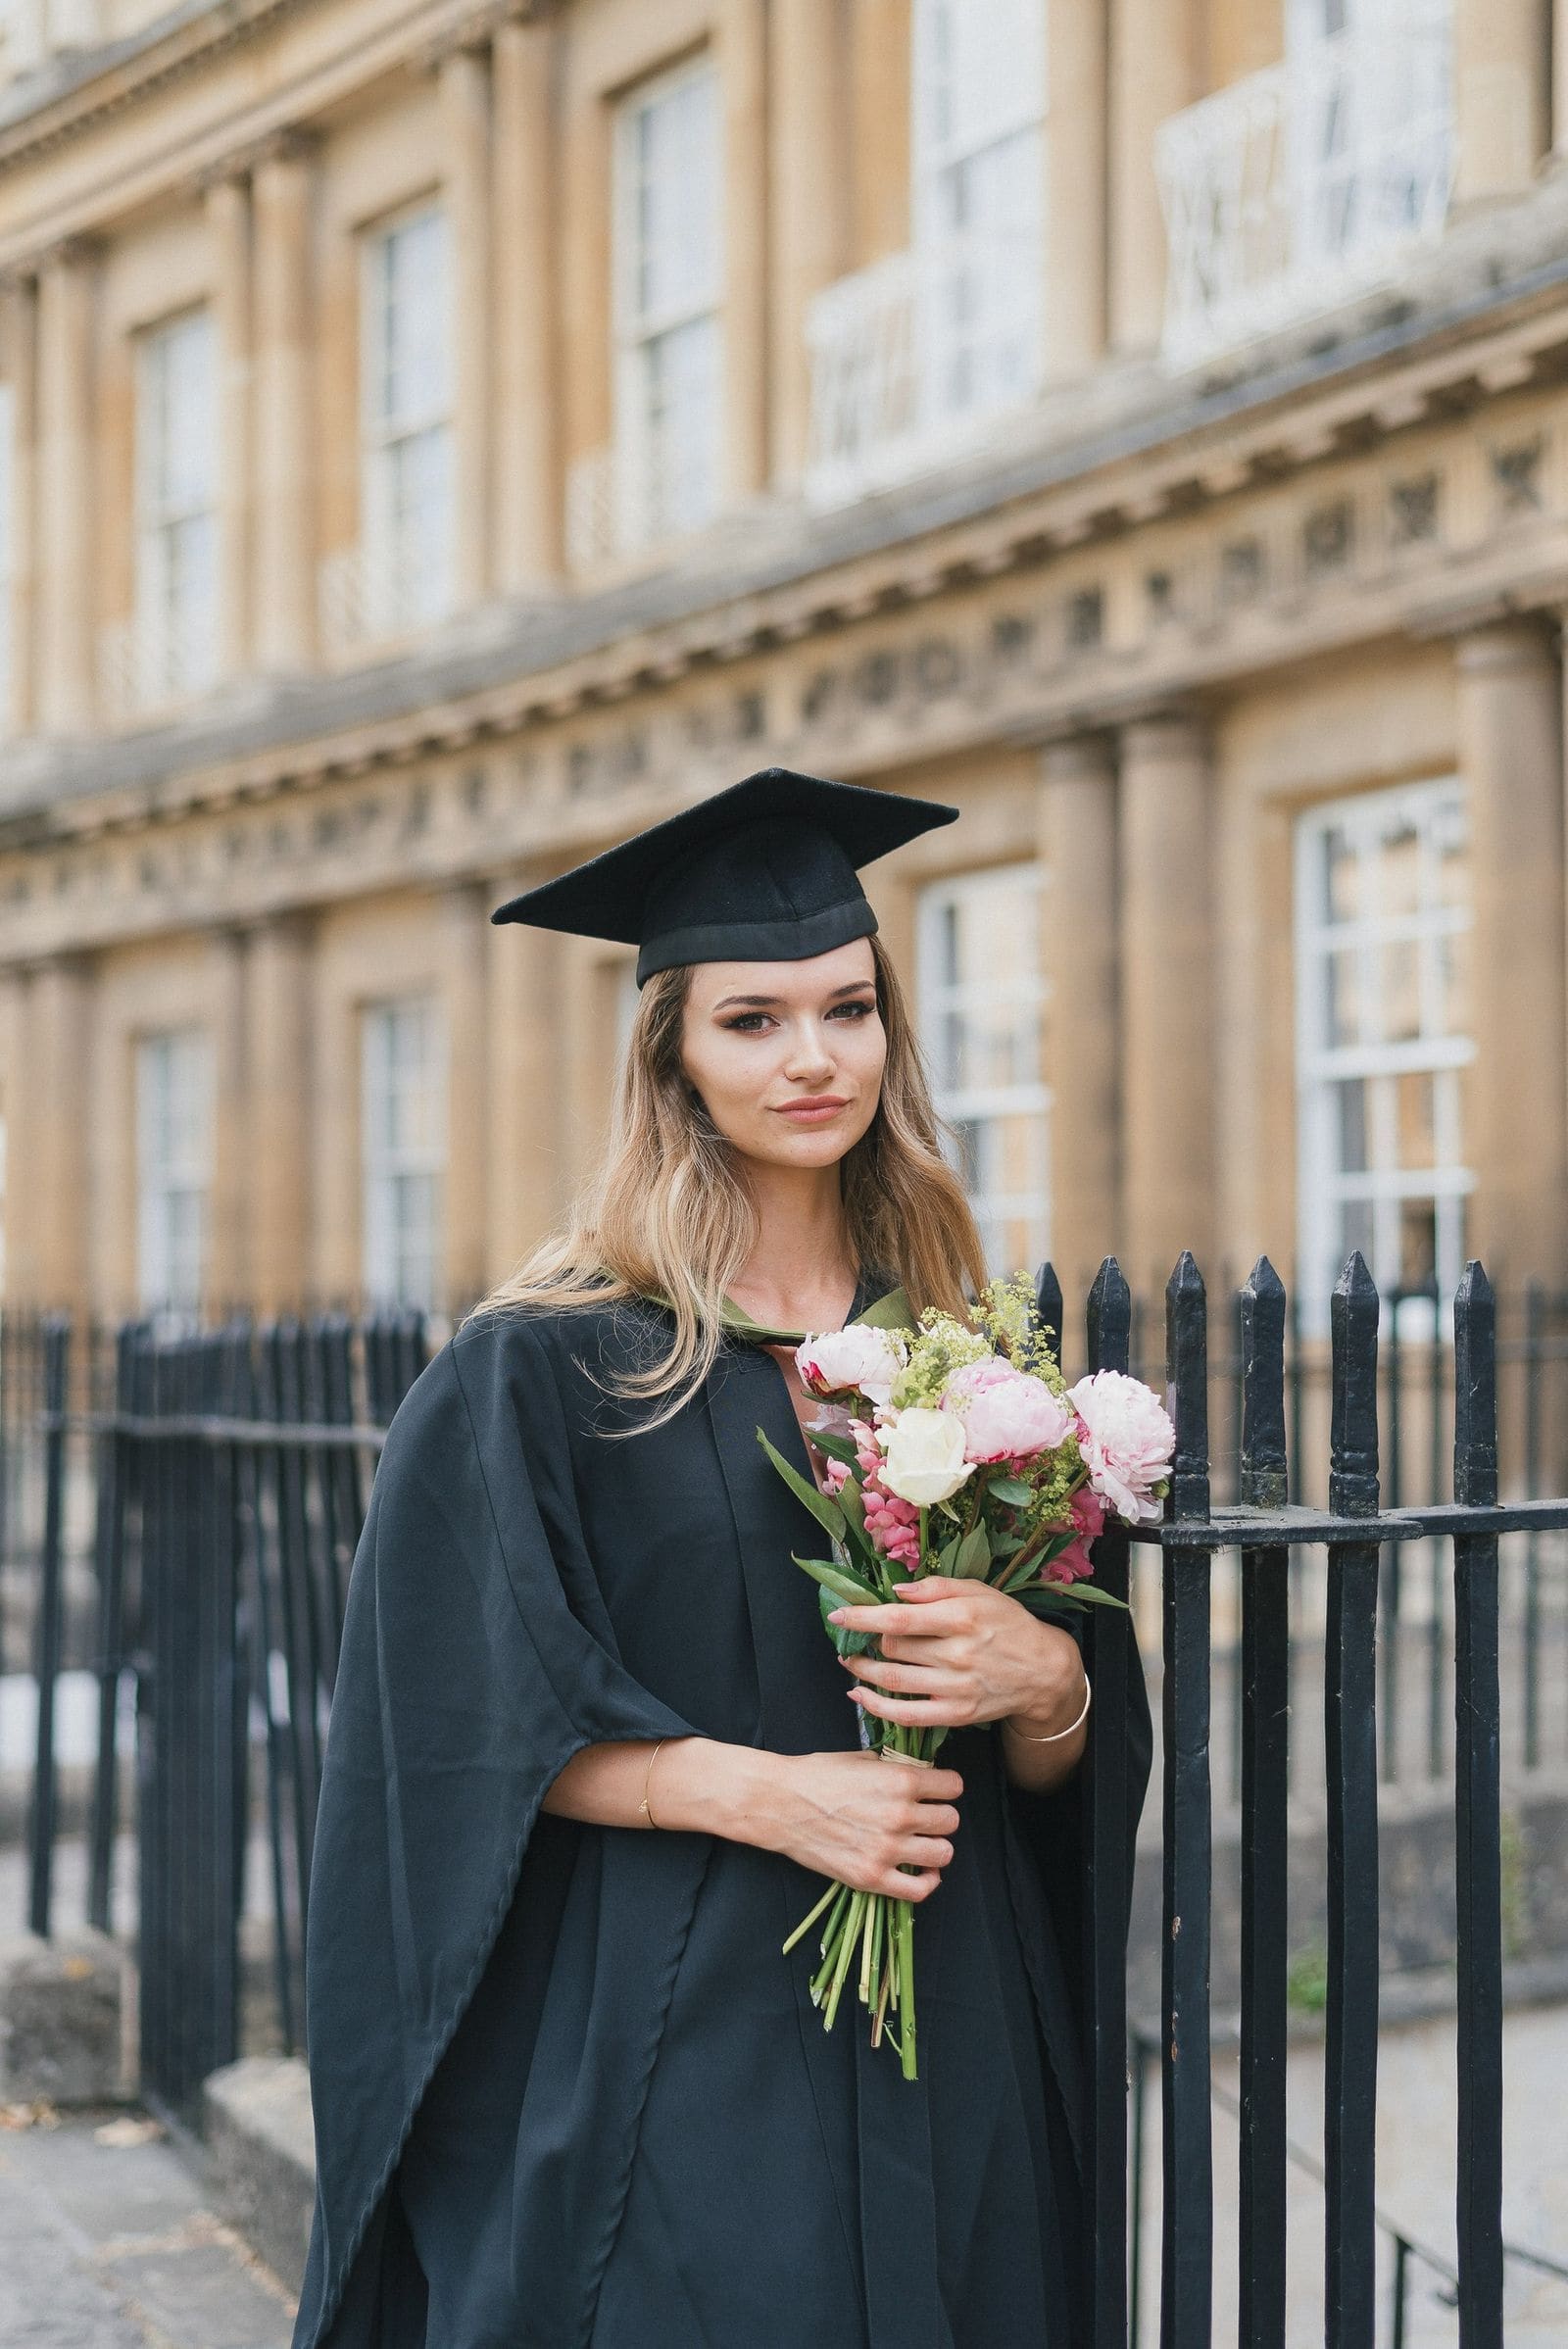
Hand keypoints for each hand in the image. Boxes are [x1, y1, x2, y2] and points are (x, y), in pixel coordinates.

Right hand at [760, 1748, 964, 1900]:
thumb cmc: (816, 1776)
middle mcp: (899, 1816)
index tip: (936, 1791)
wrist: (779, 1804)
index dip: (945, 1787)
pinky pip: (919, 1890)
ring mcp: (887, 1850)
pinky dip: (927, 1881)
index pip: (953, 1786)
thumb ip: (894, 1769)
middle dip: (940, 1815)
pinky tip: (920, 1870)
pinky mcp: (871, 1877)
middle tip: (924, 1816)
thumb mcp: (860, 1758)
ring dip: (935, 1846)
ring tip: (920, 1842)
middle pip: (951, 1821)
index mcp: (899, 1780)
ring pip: (943, 1853)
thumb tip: (916, 1775)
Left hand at [826, 1577, 1084, 1731]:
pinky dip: (877, 1707)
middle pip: (893, 1647)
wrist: (1043, 1670)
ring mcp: (956, 1687)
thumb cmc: (1008, 1623)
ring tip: (850, 1660)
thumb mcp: (980, 1592)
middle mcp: (957, 1653)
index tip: (839, 1615)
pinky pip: (907, 1715)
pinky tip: (859, 1694)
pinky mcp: (956, 1713)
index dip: (863, 1617)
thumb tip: (897, 1591)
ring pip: (893, 1680)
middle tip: (855, 1634)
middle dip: (868, 1639)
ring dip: (863, 1670)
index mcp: (961, 1617)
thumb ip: (937, 1588)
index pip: (899, 1618)